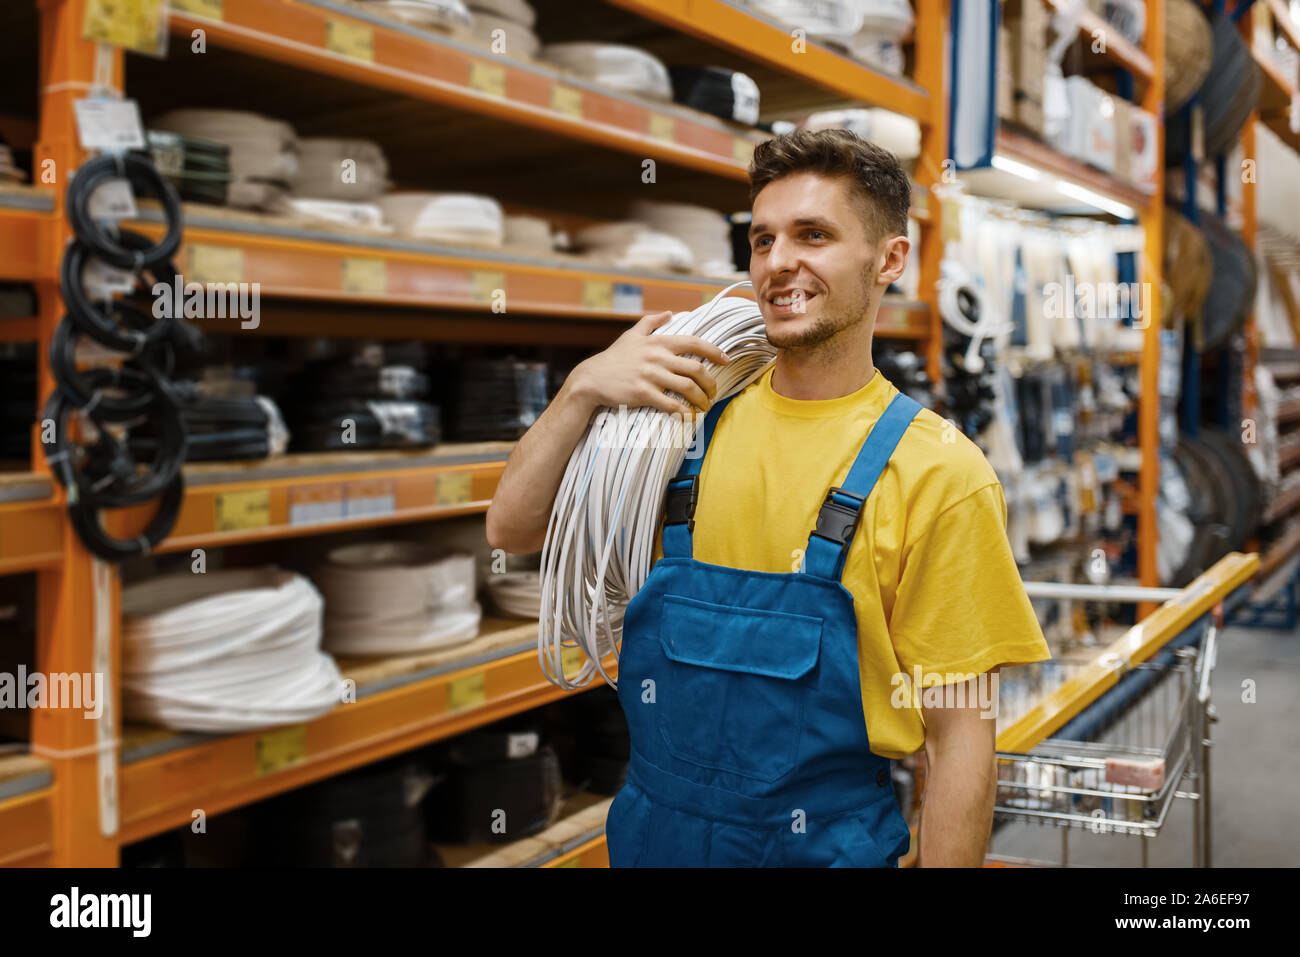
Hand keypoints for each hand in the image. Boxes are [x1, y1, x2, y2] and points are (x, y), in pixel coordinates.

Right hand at [567, 310, 731, 414]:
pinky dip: (684, 413)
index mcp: (658, 343)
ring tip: (704, 407)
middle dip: (710, 383)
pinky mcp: (643, 394)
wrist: (591, 379)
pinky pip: (671, 405)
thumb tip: (669, 313)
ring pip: (687, 388)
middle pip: (696, 369)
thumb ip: (651, 323)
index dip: (714, 351)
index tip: (726, 360)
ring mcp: (650, 376)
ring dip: (701, 400)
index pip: (694, 343)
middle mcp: (657, 357)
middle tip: (713, 393)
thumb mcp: (631, 335)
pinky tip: (689, 417)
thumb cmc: (613, 358)